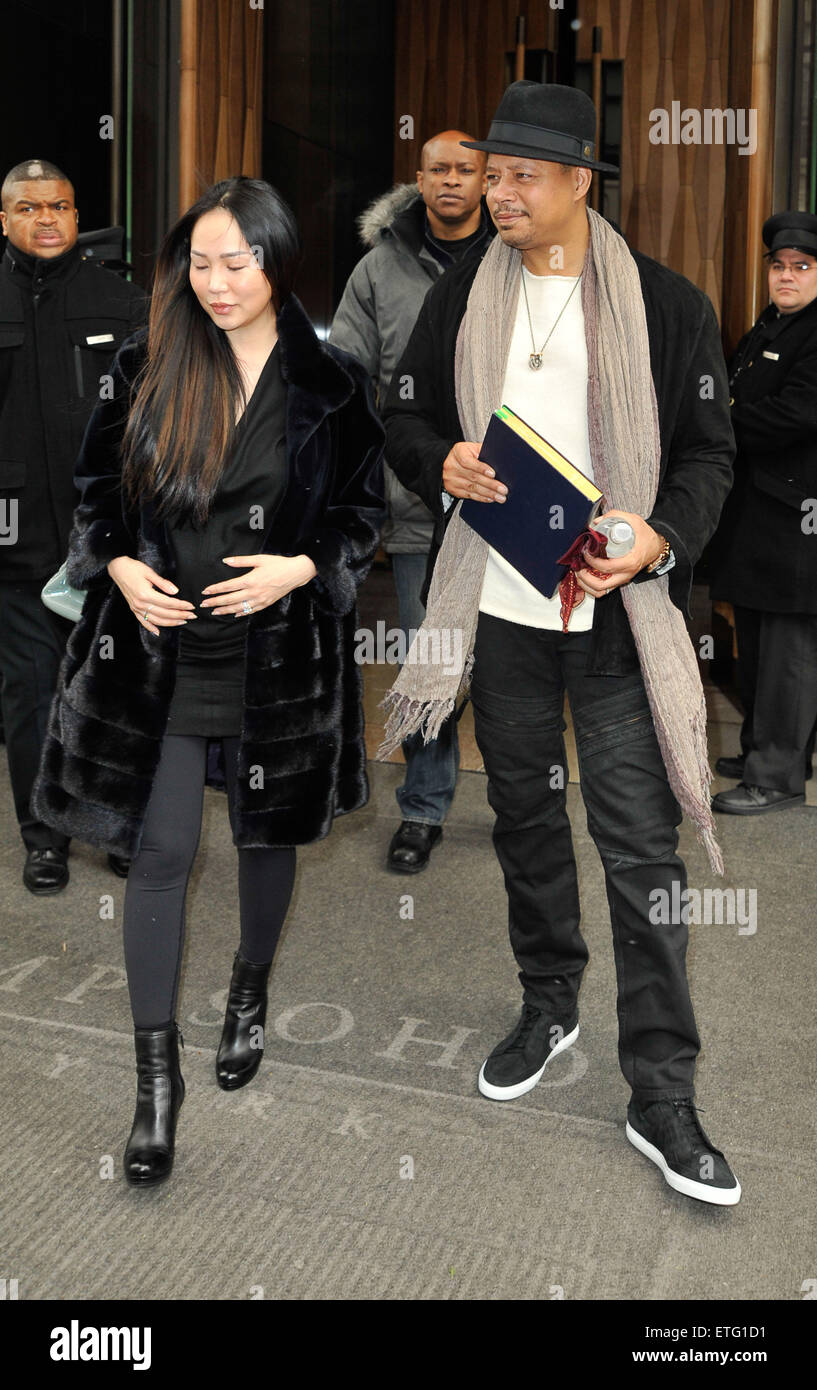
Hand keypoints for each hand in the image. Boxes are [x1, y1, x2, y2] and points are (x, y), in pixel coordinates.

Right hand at [107, 556, 195, 634]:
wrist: (118, 569)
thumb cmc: (133, 568)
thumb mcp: (150, 572)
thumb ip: (163, 583)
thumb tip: (175, 592)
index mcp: (145, 594)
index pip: (168, 603)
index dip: (181, 605)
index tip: (191, 606)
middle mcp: (140, 603)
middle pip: (164, 613)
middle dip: (180, 615)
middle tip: (192, 616)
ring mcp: (136, 608)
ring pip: (156, 620)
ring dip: (170, 623)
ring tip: (182, 622)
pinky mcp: (133, 609)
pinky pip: (143, 622)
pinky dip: (151, 628)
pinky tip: (158, 632)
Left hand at [200, 553, 317, 615]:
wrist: (296, 573)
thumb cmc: (278, 564)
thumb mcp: (259, 559)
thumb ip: (241, 561)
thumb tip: (225, 561)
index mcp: (250, 580)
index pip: (228, 586)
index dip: (215, 589)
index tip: (205, 591)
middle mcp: (254, 592)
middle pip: (230, 599)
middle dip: (215, 602)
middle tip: (204, 604)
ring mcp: (260, 600)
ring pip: (239, 608)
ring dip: (225, 610)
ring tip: (215, 612)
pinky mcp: (266, 604)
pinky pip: (251, 611)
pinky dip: (241, 613)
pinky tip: (234, 614)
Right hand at [442, 441, 506, 501]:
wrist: (455, 462)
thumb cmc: (469, 454)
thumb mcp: (475, 448)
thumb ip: (486, 452)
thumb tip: (502, 461)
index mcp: (458, 451)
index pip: (467, 461)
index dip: (481, 468)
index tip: (493, 474)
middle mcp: (452, 465)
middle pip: (473, 476)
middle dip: (490, 484)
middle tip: (503, 489)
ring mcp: (451, 479)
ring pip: (472, 488)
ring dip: (488, 493)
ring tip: (500, 497)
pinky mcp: (453, 489)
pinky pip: (469, 495)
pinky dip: (481, 498)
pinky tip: (490, 498)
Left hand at [574, 512, 664, 598]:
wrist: (656, 547)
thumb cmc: (646, 536)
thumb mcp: (634, 521)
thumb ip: (615, 516)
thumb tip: (596, 521)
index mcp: (630, 562)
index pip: (606, 567)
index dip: (591, 561)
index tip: (585, 551)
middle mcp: (626, 574)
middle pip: (600, 585)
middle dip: (584, 578)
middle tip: (577, 566)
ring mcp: (622, 579)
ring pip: (600, 591)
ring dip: (586, 584)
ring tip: (578, 572)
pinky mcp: (619, 580)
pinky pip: (603, 589)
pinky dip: (591, 586)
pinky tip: (585, 576)